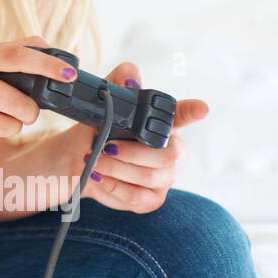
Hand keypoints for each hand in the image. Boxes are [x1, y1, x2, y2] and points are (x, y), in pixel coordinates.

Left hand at [66, 61, 207, 212]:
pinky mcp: (151, 199)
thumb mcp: (98, 106)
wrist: (76, 160)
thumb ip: (115, 84)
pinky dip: (115, 188)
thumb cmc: (95, 131)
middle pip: (171, 155)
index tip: (202, 108)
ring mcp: (163, 177)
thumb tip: (131, 78)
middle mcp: (168, 150)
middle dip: (134, 152)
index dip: (193, 112)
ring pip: (151, 177)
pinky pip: (140, 199)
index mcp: (161, 124)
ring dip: (117, 170)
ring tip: (94, 161)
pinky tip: (100, 178)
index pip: (183, 115)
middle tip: (106, 148)